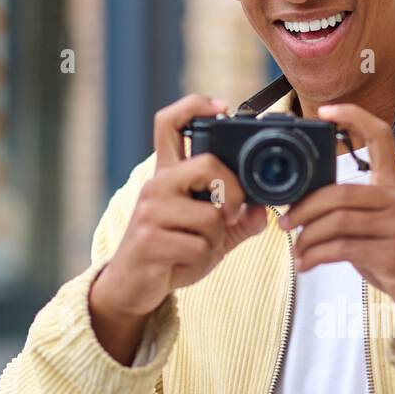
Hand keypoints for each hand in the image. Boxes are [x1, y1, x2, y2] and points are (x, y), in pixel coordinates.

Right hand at [89, 94, 267, 360]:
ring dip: (216, 240)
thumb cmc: (171, 254)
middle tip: (232, 215)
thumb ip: (239, 220)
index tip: (222, 107)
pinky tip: (183, 264)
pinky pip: (199, 246)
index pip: (170, 124)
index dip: (195, 107)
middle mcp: (157, 186)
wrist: (132, 287)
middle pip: (208, 164)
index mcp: (168, 175)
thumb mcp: (211, 235)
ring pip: (211, 216)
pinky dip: (203, 260)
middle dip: (234, 193)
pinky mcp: (149, 240)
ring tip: (198, 249)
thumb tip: (263, 210)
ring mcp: (150, 211)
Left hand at [276, 102, 394, 336]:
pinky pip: (342, 249)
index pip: (380, 138)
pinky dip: (316, 256)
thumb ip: (357, 209)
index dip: (353, 118)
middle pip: (340, 192)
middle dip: (304, 208)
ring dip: (307, 237)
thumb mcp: (387, 222)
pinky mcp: (393, 255)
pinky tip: (307, 264)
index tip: (325, 112)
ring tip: (296, 250)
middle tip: (286, 221)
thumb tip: (308, 206)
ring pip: (337, 222)